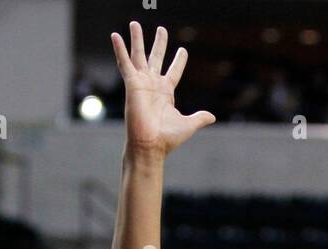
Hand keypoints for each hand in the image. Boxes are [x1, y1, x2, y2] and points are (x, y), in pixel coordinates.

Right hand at [111, 22, 214, 155]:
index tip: (183, 50)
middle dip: (159, 44)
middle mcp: (153, 85)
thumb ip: (199, 118)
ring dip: (136, 39)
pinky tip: (115, 35)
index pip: (174, 71)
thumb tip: (212, 117)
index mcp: (166, 92)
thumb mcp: (188, 125)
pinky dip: (119, 49)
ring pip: (138, 55)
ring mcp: (141, 83)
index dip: (178, 61)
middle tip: (162, 29)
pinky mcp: (132, 84)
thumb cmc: (167, 139)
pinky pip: (125, 63)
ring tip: (135, 23)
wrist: (150, 145)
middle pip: (156, 58)